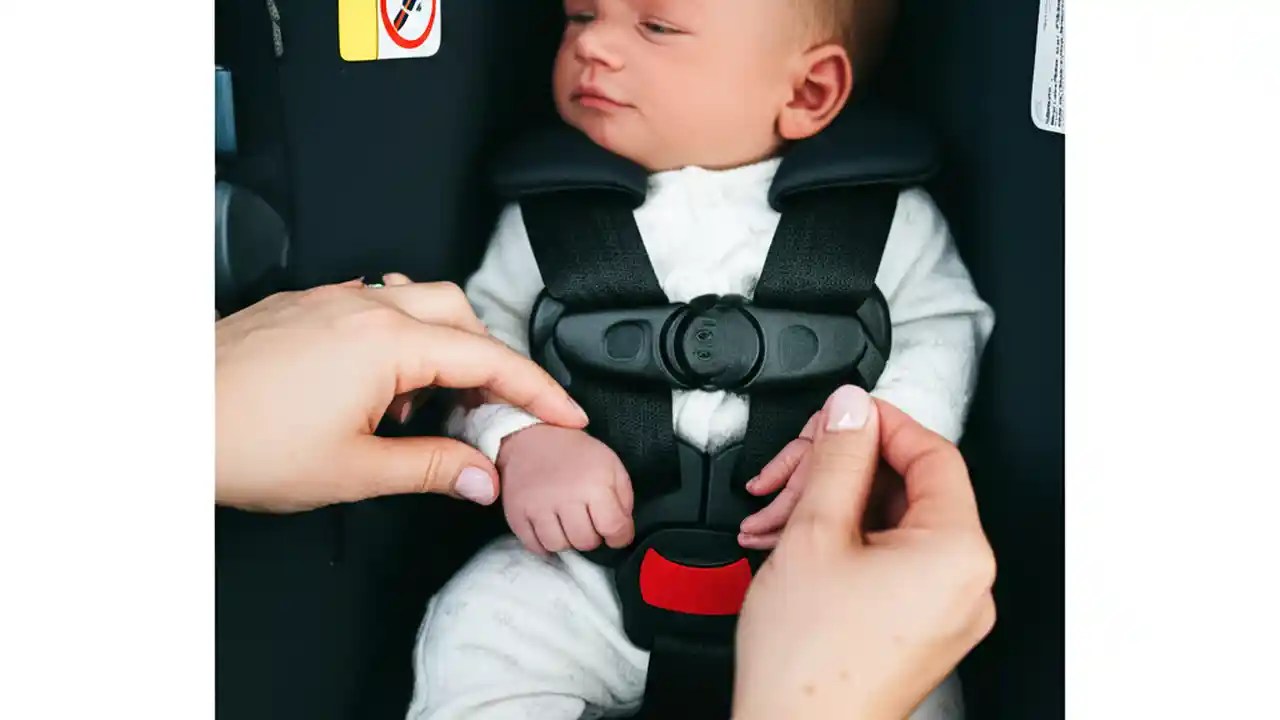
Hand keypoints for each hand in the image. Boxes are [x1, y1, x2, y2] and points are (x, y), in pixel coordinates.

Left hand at [216, 279, 587, 512]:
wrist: (162, 420)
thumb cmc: (243, 443)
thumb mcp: (353, 471)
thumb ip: (431, 467)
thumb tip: (481, 477)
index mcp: (387, 343)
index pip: (488, 359)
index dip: (535, 390)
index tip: (565, 412)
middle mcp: (363, 306)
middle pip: (460, 315)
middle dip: (489, 360)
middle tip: (492, 413)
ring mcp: (328, 299)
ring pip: (415, 303)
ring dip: (438, 348)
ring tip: (419, 409)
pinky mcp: (299, 305)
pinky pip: (370, 304)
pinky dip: (394, 339)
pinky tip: (372, 386)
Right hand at [497, 424, 634, 554]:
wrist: (532, 436)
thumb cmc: (577, 454)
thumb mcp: (612, 466)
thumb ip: (624, 500)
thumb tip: (621, 532)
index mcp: (594, 484)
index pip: (614, 529)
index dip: (619, 537)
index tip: (615, 533)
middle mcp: (565, 497)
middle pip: (585, 542)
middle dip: (591, 537)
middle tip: (588, 522)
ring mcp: (538, 506)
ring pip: (558, 546)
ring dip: (566, 540)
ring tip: (567, 524)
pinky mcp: (516, 513)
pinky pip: (534, 546)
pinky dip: (544, 543)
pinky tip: (550, 528)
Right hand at [733, 386, 995, 719]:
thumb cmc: (809, 664)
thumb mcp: (814, 533)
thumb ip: (836, 458)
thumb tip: (850, 410)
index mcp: (957, 552)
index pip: (931, 453)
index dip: (878, 425)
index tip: (840, 417)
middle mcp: (964, 583)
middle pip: (905, 489)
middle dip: (835, 473)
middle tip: (789, 473)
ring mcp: (942, 610)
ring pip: (888, 525)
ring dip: (825, 509)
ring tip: (773, 520)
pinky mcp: (916, 628)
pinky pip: (886, 563)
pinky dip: (838, 545)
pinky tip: (788, 545)